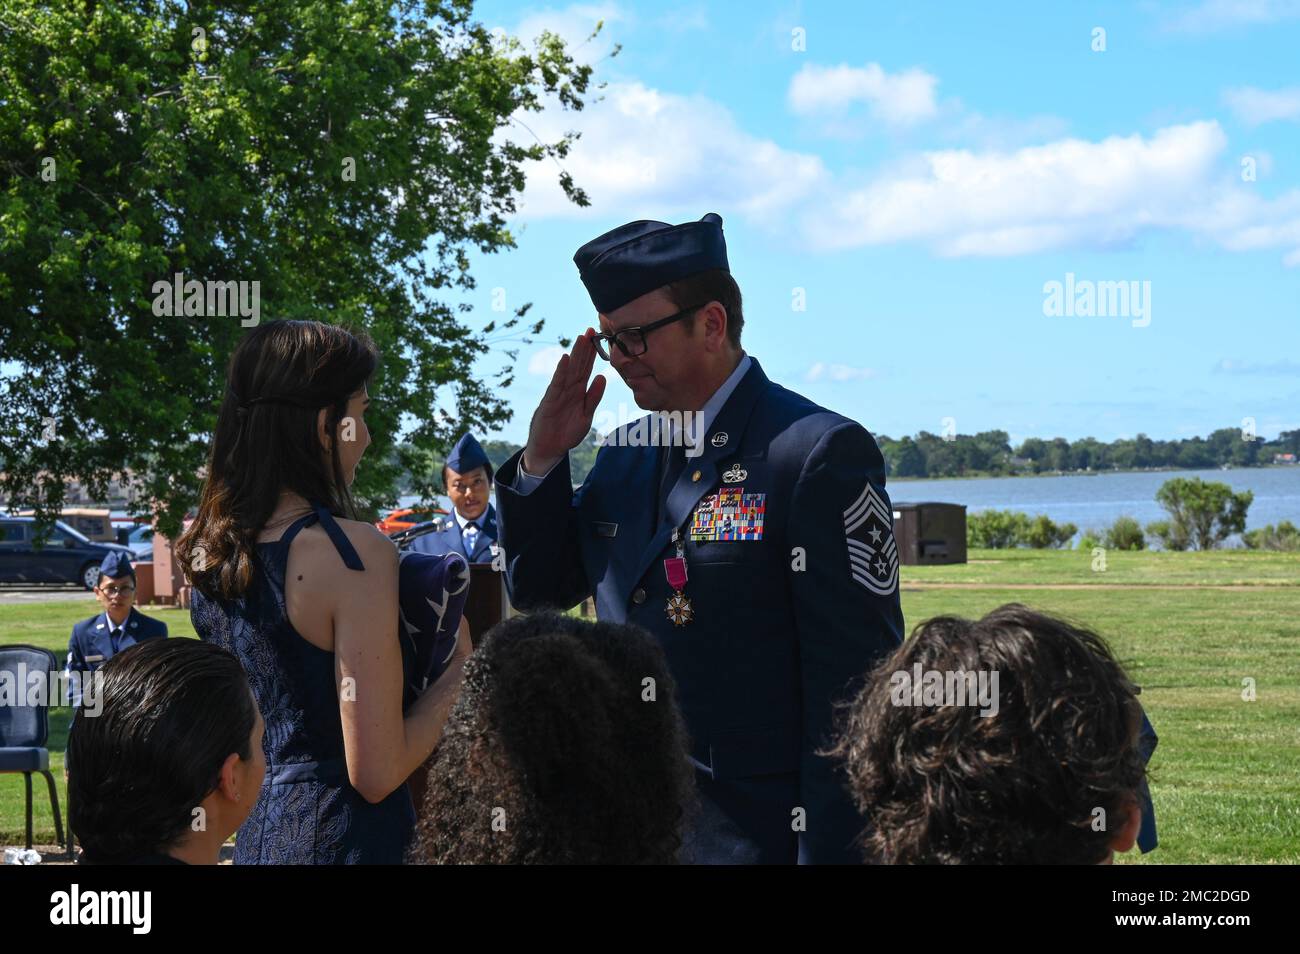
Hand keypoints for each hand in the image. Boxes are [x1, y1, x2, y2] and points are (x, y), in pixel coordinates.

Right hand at [522, 329, 605, 474]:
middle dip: (585, 348)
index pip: (587, 369)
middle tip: (591, 329)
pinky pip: (557, 384)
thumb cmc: (567, 432)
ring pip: (569, 370)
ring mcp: (558, 393)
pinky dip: (561, 372)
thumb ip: (594, 397)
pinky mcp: (550, 401)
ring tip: (581, 338)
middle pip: (578, 365)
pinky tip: (565, 359)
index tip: (600, 337)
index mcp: (578, 391)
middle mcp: (568, 389)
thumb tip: (602, 377)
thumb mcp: (586, 415)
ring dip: (575, 354)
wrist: (550, 449)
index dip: (593, 354)